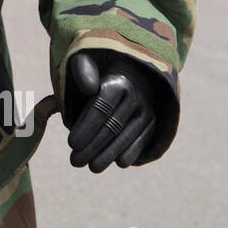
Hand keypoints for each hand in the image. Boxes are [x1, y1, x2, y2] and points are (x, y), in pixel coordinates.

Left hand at [65, 50, 160, 171]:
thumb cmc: (100, 68)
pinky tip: (120, 163)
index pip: (100, 108)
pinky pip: (144, 138)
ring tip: (93, 167)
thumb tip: (88, 89)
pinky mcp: (155, 120)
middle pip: (112, 126)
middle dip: (93, 147)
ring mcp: (148, 109)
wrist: (133, 68)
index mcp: (117, 82)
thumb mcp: (87, 60)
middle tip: (75, 161)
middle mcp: (136, 96)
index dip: (86, 127)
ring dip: (110, 154)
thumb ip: (82, 71)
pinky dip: (133, 151)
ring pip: (128, 136)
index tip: (71, 143)